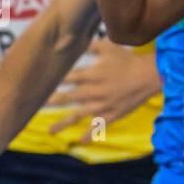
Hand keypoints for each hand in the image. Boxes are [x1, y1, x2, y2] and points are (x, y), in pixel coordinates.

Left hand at [46, 38, 161, 142]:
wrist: (150, 76)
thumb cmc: (129, 60)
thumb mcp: (109, 48)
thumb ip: (89, 47)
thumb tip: (74, 41)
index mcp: (92, 74)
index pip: (67, 78)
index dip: (53, 80)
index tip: (38, 85)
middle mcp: (95, 91)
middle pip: (68, 98)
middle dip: (51, 102)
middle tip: (34, 107)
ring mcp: (103, 105)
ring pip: (79, 115)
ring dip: (63, 124)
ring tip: (50, 131)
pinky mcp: (113, 114)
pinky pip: (99, 126)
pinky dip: (90, 134)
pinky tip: (80, 141)